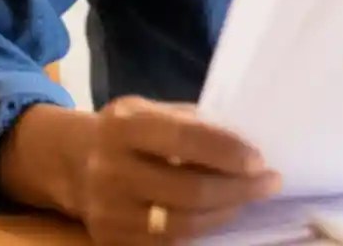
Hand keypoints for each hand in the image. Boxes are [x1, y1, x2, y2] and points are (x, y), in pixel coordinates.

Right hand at [0, 98, 280, 244]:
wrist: (73, 162)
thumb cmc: (130, 131)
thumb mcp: (153, 110)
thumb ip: (193, 125)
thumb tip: (247, 145)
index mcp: (125, 125)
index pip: (185, 139)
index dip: (226, 152)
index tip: (259, 160)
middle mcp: (111, 169)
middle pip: (188, 190)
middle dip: (238, 188)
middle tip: (269, 182)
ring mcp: (108, 210)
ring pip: (181, 225)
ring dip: (225, 212)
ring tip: (248, 199)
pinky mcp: (110, 240)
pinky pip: (167, 244)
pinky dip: (202, 230)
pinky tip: (220, 215)